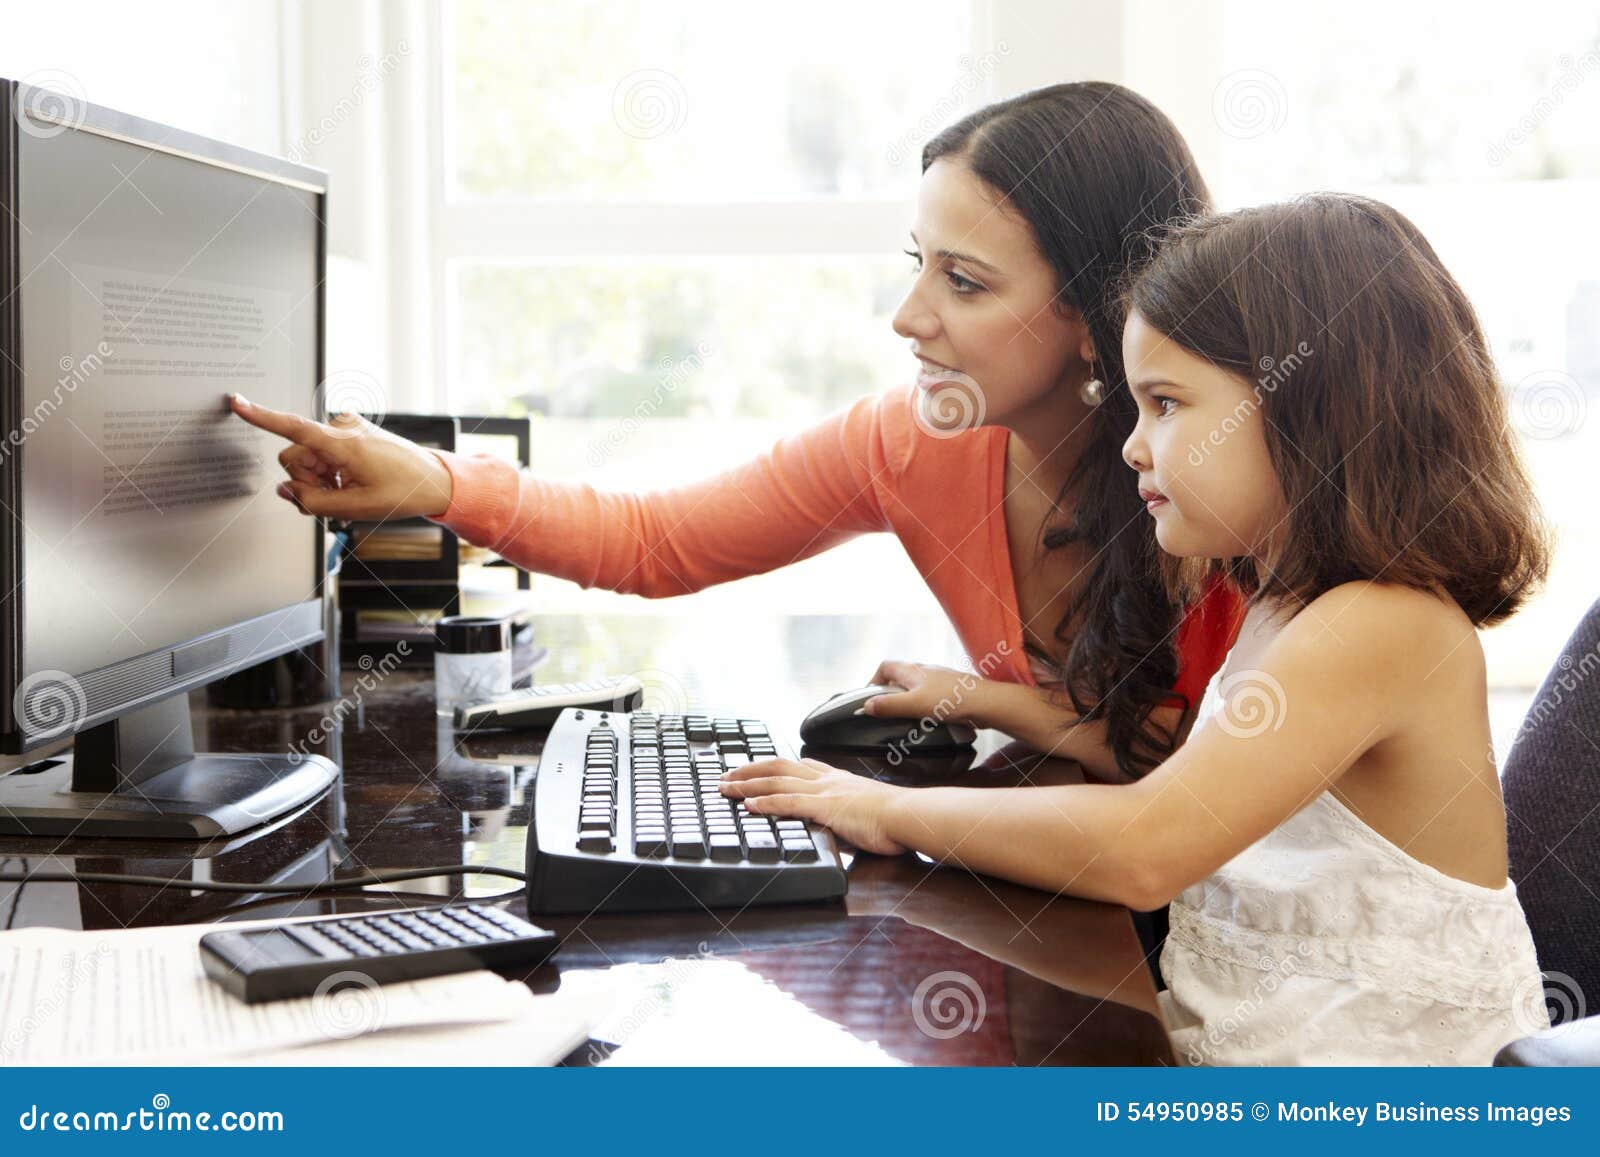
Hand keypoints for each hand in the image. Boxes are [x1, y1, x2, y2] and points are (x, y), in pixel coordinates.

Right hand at [229, 394, 453, 519]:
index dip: (261, 416)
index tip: (235, 401)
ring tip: (346, 494)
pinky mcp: (351, 434)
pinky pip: (323, 454)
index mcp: (344, 443)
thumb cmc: (403, 492)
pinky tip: (350, 485)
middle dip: (305, 481)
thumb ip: (313, 502)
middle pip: (295, 455)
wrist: (435, 480)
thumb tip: (285, 490)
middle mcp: (342, 428)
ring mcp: (347, 429)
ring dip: (319, 480)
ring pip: (308, 458)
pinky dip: (330, 473)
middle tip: (331, 500)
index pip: (293, 427)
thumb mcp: (356, 507)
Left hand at [720, 757, 909, 855]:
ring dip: (747, 784)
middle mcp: (827, 780)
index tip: (756, 768)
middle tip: (726, 775)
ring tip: (726, 788)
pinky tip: (748, 806)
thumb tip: (836, 826)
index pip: (799, 765)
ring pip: (777, 782)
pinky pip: (788, 803)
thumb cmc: (894, 819)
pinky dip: (766, 803)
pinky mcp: (825, 807)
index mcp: (838, 779)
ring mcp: (825, 791)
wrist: (909, 816)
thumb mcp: (865, 812)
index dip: (773, 767)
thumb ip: (846, 815)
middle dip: (749, 770)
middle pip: (779, 767)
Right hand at [862, 659, 988, 725]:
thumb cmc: (952, 700)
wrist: (987, 703)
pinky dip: (923, 706)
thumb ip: (890, 705)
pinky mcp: (951, 691)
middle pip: (900, 676)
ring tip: (906, 718)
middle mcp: (925, 671)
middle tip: (887, 712)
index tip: (870, 698)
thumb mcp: (914, 704)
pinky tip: (928, 720)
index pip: (886, 666)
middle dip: (890, 693)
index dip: (874, 680)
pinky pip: (931, 696)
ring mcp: (940, 680)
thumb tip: (866, 706)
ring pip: (916, 687)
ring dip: (907, 700)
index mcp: (913, 671)